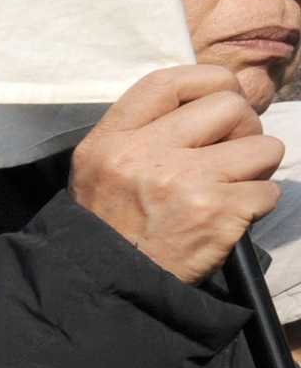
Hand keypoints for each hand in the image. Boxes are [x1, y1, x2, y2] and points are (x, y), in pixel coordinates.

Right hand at [70, 66, 283, 282]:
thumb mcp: (100, 167)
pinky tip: (228, 220)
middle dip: (243, 129)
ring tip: (231, 188)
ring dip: (256, 168)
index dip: (210, 82)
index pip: (171, 82)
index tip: (220, 99)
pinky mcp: (217, 213)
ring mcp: (185, 182)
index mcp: (112, 140)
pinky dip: (255, 207)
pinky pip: (267, 192)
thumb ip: (143, 132)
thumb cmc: (109, 225)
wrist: (106, 286)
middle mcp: (146, 154)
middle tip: (229, 156)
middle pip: (230, 107)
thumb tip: (211, 102)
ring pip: (264, 147)